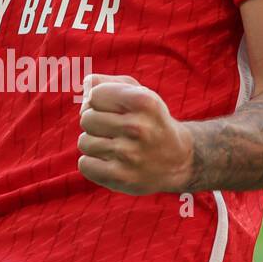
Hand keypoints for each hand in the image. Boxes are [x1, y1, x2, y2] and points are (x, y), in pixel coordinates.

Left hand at [77, 73, 192, 194]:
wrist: (178, 160)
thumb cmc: (149, 120)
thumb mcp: (138, 93)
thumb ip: (106, 83)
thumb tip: (84, 90)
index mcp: (143, 101)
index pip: (95, 95)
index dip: (100, 102)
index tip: (115, 110)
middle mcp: (137, 128)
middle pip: (86, 119)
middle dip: (97, 123)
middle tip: (117, 130)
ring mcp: (129, 155)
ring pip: (84, 142)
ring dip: (95, 144)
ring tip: (116, 147)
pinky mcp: (121, 178)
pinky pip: (84, 164)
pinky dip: (93, 164)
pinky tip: (112, 162)